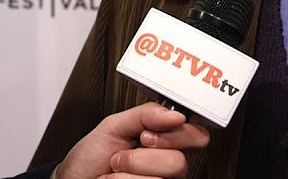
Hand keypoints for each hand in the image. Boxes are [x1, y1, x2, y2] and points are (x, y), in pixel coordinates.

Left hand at [54, 102, 209, 178]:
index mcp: (165, 142)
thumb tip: (175, 115)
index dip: (179, 135)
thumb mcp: (114, 126)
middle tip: (122, 155)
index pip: (196, 136)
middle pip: (178, 163)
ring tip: (114, 170)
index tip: (148, 134)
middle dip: (141, 157)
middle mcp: (166, 168)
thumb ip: (146, 114)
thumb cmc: (90, 158)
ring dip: (128, 173)